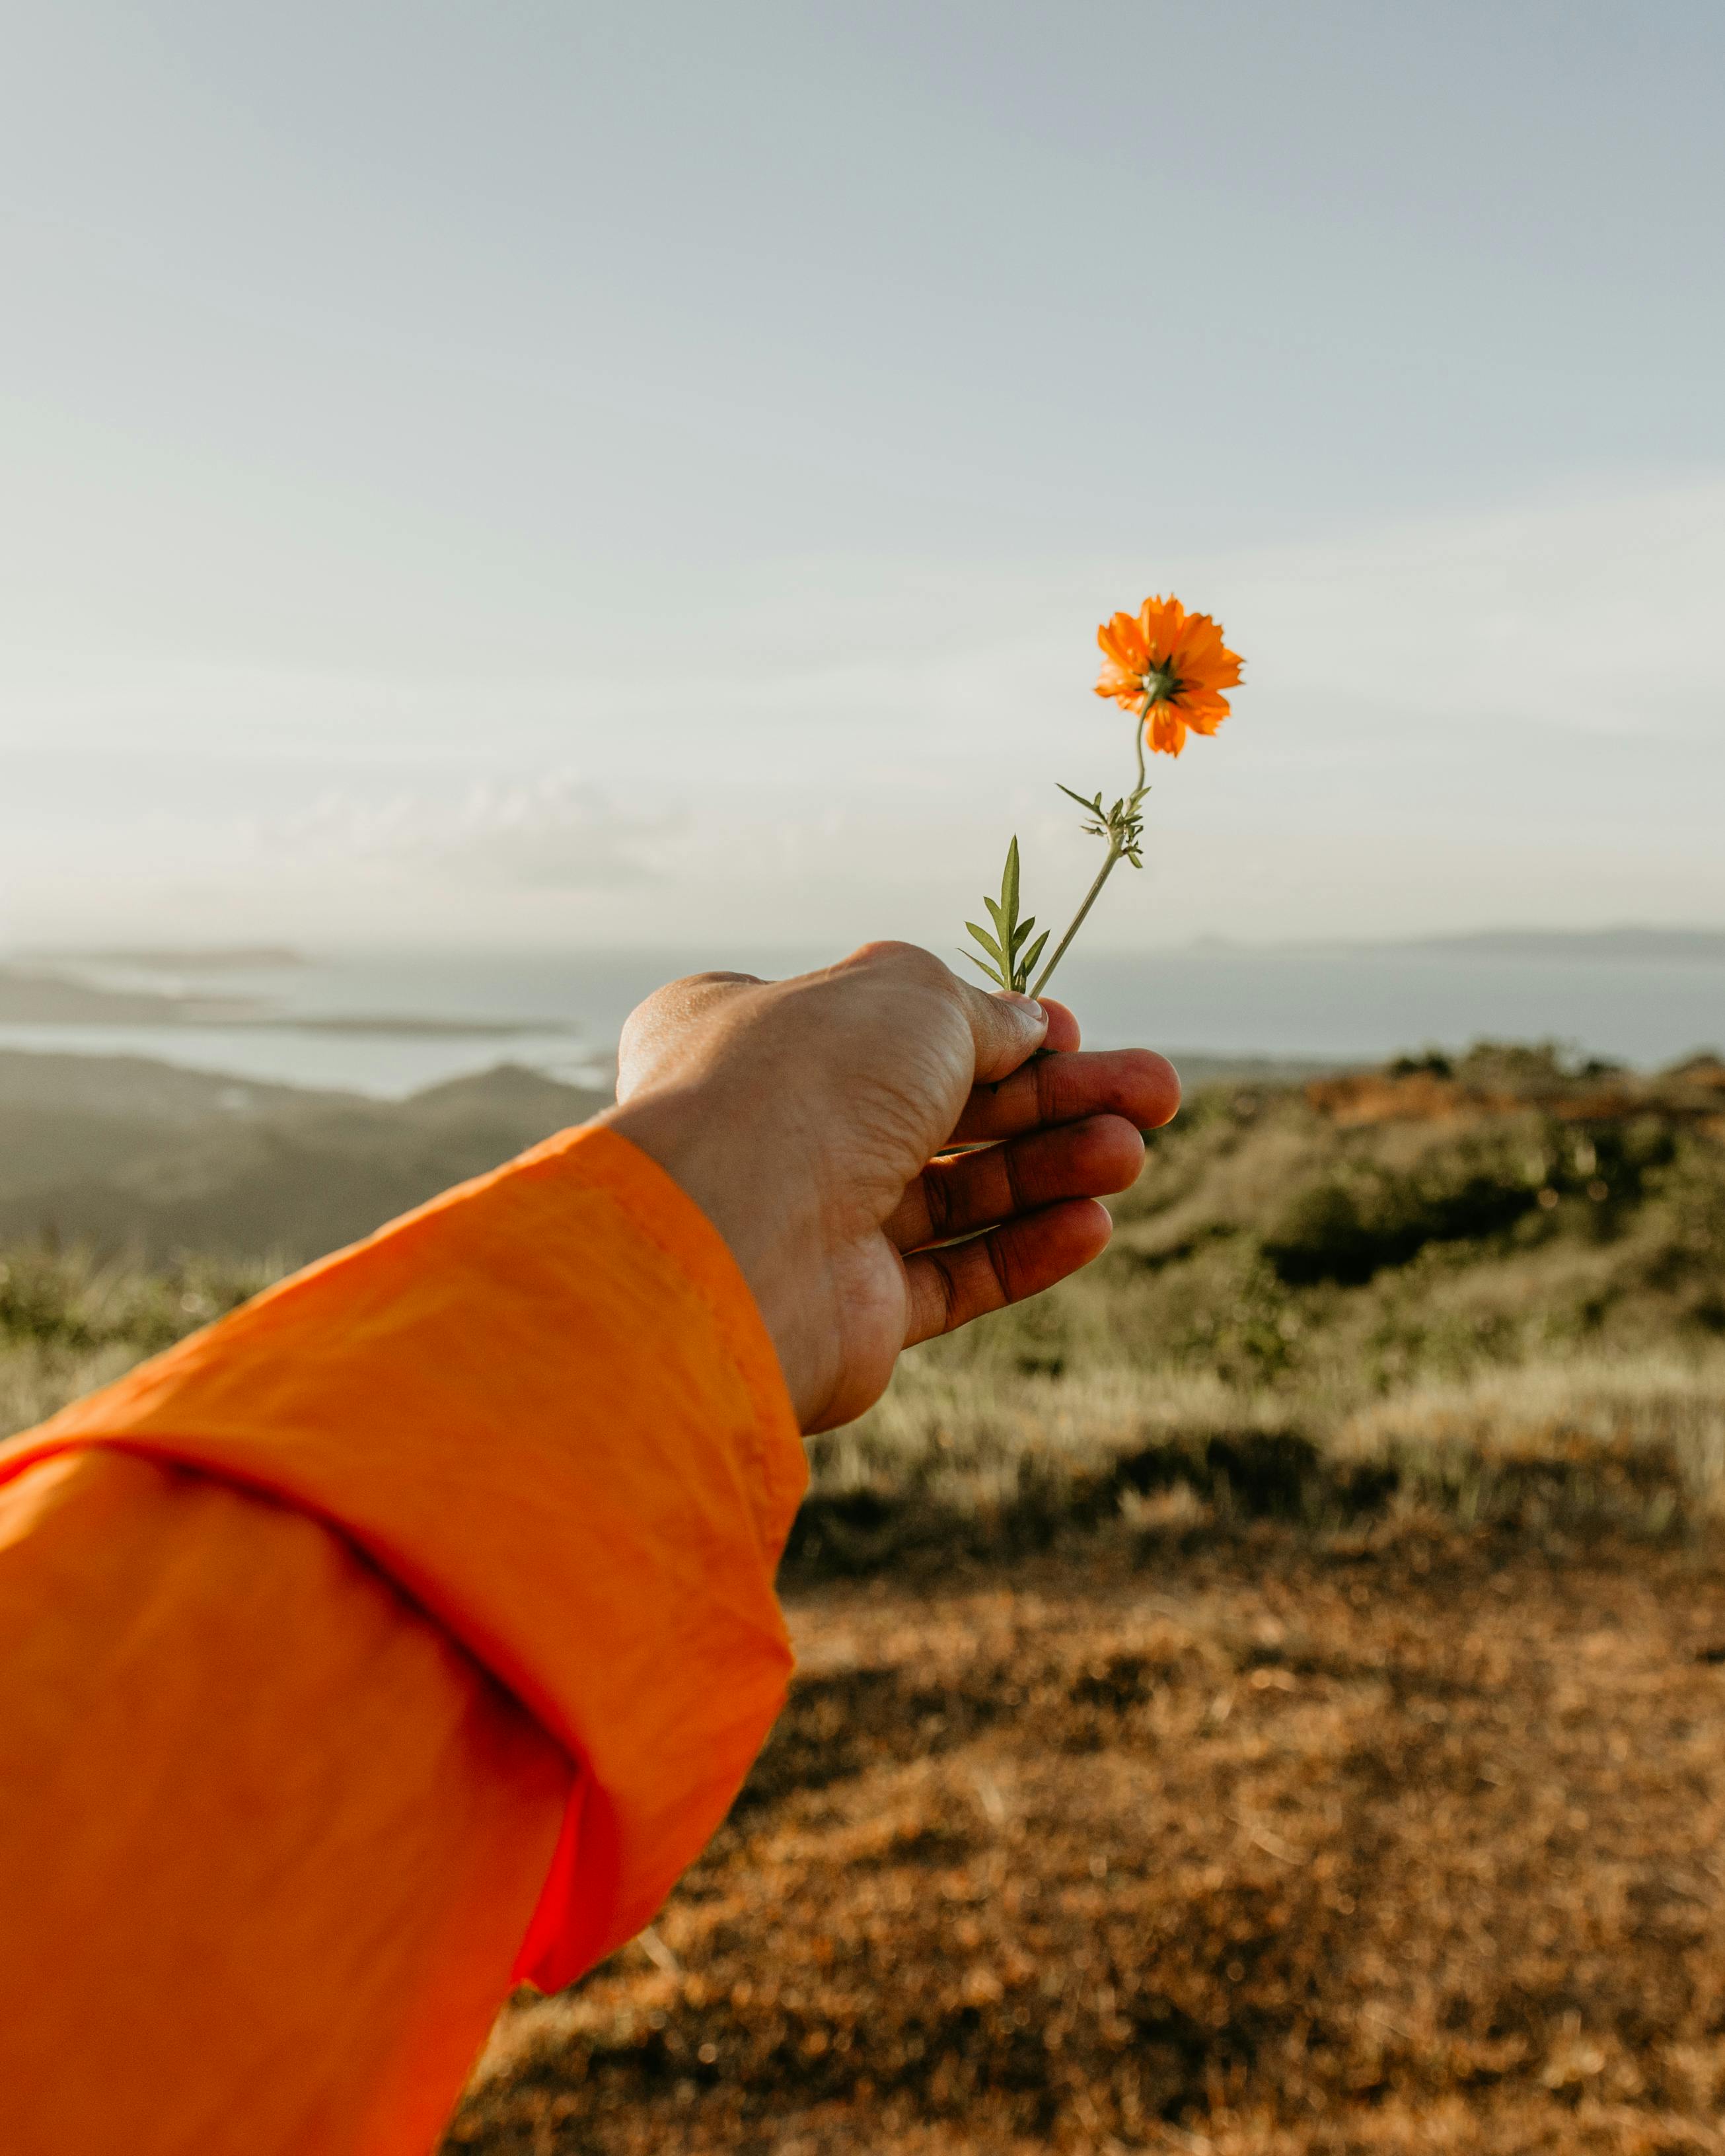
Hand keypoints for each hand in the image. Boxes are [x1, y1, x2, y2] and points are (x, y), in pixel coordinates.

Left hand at [604, 941, 1179, 1431]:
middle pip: (943, 1108)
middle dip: (1056, 1097)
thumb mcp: (911, 998)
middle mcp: (777, 1128)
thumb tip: (1032, 1029)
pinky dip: (1024, 1250)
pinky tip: (1093, 1224)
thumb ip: (981, 1013)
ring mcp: (812, 1223)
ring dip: (1052, 1167)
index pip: (889, 1023)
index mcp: (753, 1032)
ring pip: (955, 1193)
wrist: (736, 1240)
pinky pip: (952, 1276)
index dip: (990, 1025)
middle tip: (1159, 1093)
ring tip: (1133, 1153)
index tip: (1072, 1028)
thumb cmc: (808, 1085)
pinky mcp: (850, 1314)